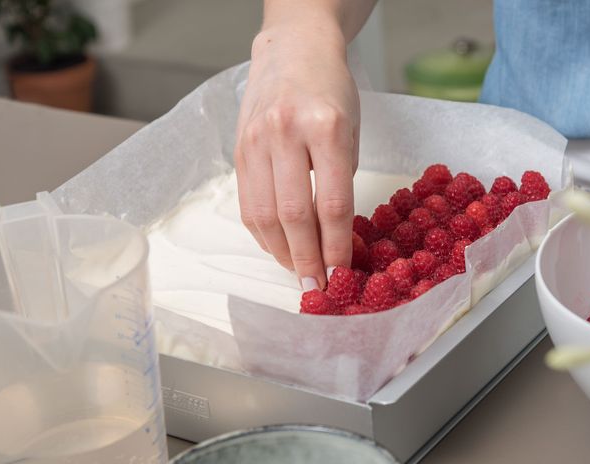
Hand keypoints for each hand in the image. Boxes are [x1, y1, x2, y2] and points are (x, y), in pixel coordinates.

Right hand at [235, 23, 359, 289]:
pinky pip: (247, 203)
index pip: (332, 205)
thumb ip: (341, 181)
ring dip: (281, 252)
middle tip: (317, 287)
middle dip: (307, 259)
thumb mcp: (351, 131)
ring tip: (297, 272)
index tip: (343, 274)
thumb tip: (336, 239)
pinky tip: (277, 247)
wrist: (292, 50)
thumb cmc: (331, 92)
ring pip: (263, 215)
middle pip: (294, 216)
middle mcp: (285, 134)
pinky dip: (263, 233)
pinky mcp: (238, 149)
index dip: (337, 247)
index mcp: (325, 129)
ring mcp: (256, 141)